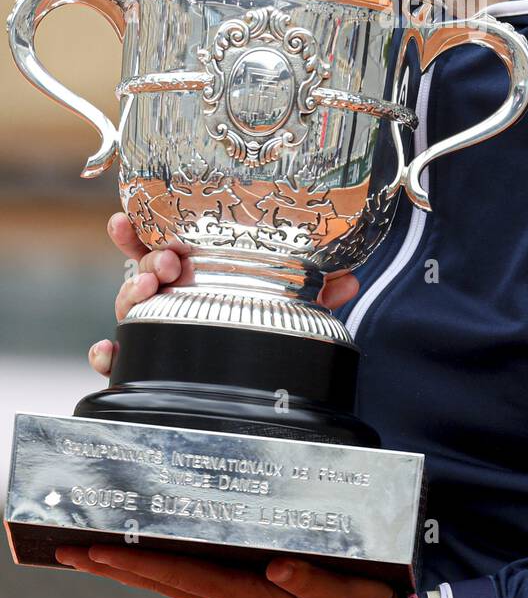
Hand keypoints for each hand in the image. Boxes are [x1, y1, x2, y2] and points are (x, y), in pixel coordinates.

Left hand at [53, 546, 398, 597]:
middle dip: (114, 565)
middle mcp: (232, 595)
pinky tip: (147, 560)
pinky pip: (190, 578)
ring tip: (92, 555)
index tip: (98, 551)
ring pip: (169, 580)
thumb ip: (308, 578)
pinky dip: (160, 568)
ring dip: (128, 568)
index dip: (137, 562)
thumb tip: (276, 565)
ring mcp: (236, 595)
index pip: (180, 575)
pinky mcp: (246, 590)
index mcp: (246, 594)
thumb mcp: (338, 592)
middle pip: (161, 579)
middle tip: (71, 551)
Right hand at [88, 213, 361, 376]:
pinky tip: (110, 352)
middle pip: (142, 271)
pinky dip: (107, 354)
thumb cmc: (256, 321)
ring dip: (132, 295)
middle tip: (168, 263)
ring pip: (129, 307)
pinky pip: (119, 358)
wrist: (253, 379)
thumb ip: (316, 290)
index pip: (159, 244)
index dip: (137, 230)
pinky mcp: (147, 361)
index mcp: (193, 273)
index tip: (124, 218)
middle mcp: (168, 296)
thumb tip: (350, 282)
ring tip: (150, 289)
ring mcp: (155, 327)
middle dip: (147, 261)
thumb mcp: (289, 301)